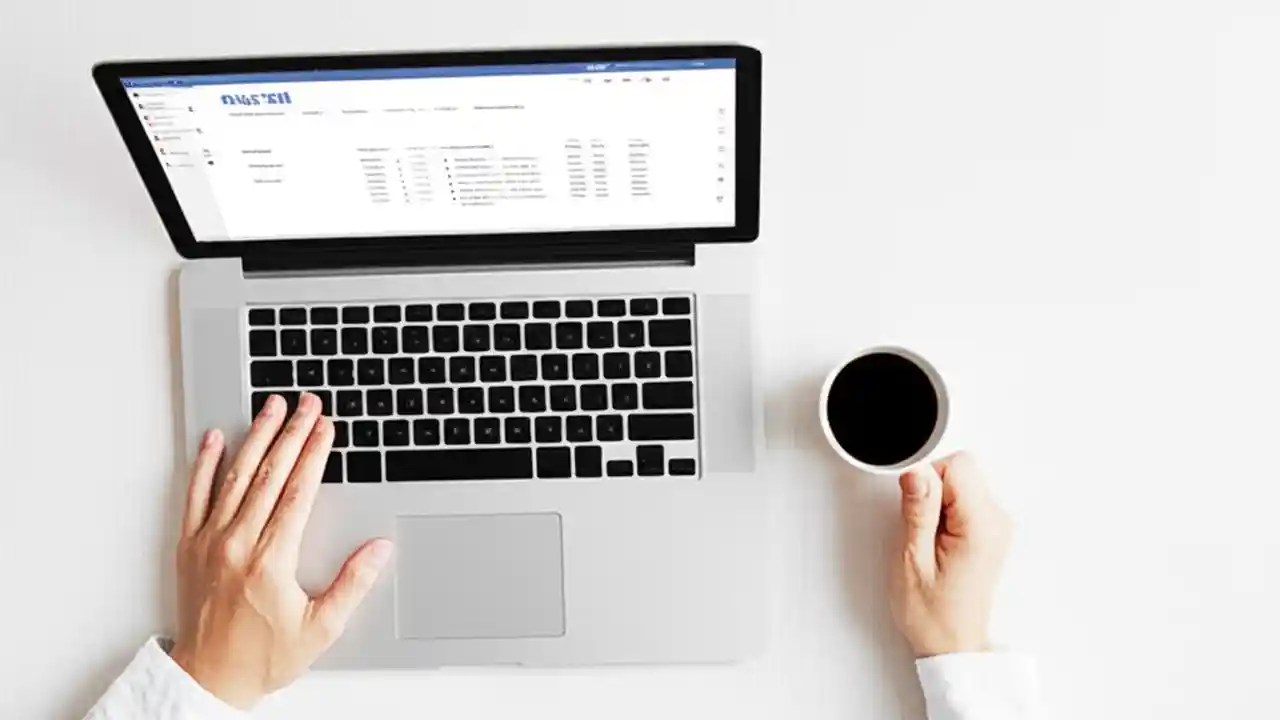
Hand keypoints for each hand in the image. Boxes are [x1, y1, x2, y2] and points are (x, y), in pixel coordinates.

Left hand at [170, 393, 392, 708]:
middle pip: (270, 474)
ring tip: (270, 407)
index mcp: (271, 560)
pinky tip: (216, 439)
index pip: (298, 491)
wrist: (209, 680)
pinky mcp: (189, 547)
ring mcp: (209, 542)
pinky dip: (206, 464)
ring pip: (235, 476)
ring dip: (256, 437)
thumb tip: (379, 550)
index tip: (326, 428)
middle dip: (291, 433)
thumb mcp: (321, 628)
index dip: (314, 454)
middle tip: (306, 404)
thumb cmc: (263, 657)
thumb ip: (353, 585)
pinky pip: (196, 495)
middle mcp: (237, 543)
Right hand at [889, 452, 1010, 656]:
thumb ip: (917, 510)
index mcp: (981, 526)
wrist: (954, 644)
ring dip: (938, 503)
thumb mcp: (912, 559)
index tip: (916, 511)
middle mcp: (997, 522)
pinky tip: (939, 541)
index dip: (926, 480)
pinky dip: (946, 512)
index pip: (957, 466)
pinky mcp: (991, 531)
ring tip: (931, 540)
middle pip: (962, 470)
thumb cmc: (933, 613)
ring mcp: (997, 526)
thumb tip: (916, 471)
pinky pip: (965, 500)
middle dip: (932, 490)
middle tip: (922, 531)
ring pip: (962, 483)